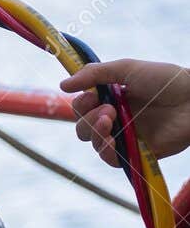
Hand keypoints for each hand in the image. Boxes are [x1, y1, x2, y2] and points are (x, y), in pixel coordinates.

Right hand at [61, 60, 189, 165]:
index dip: (81, 104)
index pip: (82, 108)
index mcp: (111, 98)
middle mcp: (116, 119)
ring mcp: (125, 137)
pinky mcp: (136, 153)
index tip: (91, 96)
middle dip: (87, 119)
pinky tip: (112, 138)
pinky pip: (111, 159)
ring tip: (111, 119)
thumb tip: (62, 85)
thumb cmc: (165, 80)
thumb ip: (94, 74)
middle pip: (83, 128)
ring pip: (93, 143)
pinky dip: (106, 150)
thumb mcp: (126, 68)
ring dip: (95, 131)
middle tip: (108, 109)